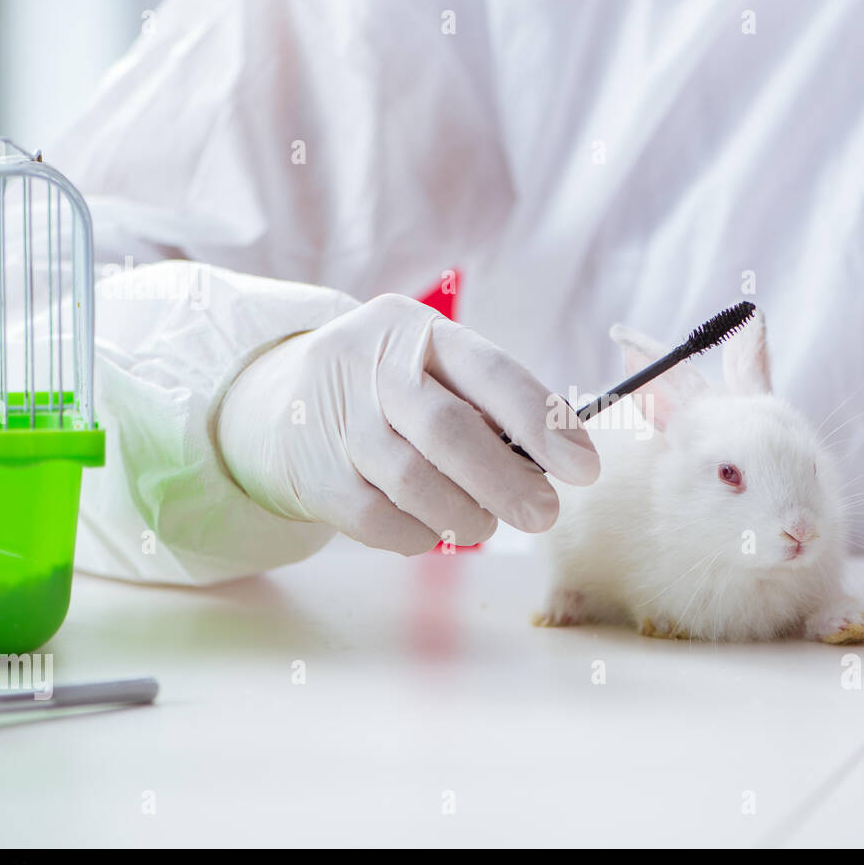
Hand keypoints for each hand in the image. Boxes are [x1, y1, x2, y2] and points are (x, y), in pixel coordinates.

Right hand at [217, 293, 599, 553]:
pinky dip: (421, 535)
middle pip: (448, 430)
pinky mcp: (314, 474)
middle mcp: (368, 364)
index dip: (543, 422)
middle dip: (507, 482)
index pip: (490, 371)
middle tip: (545, 514)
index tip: (585, 467)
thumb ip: (487, 406)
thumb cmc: (390, 395)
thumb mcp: (433, 372)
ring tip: (486, 523)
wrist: (277, 406)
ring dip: (467, 515)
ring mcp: (334, 419)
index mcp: (415, 330)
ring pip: (414, 483)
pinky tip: (434, 527)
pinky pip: (380, 521)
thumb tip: (554, 462)